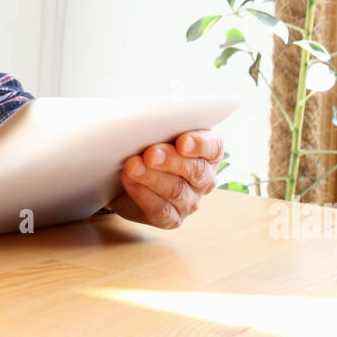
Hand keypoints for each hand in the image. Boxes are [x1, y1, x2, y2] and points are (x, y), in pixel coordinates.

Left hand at [105, 129, 222, 228]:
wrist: (122, 174)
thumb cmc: (145, 144)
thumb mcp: (153, 129)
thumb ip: (158, 123)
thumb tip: (148, 117)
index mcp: (208, 151)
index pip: (213, 146)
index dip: (199, 144)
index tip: (182, 141)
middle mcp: (204, 178)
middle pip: (196, 171)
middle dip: (171, 161)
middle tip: (150, 154)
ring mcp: (190, 200)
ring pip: (176, 191)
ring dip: (152, 177)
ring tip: (132, 166)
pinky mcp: (171, 218)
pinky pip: (160, 210)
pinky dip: (142, 194)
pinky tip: (129, 181)